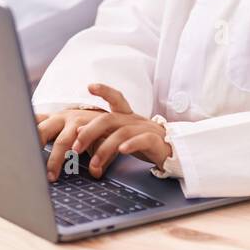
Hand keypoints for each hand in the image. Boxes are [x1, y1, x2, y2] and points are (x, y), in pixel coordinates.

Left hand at [36, 84, 171, 180]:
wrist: (173, 154)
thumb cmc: (142, 144)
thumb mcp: (120, 136)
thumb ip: (101, 133)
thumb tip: (76, 132)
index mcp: (126, 116)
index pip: (116, 98)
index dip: (104, 90)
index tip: (90, 86)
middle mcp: (134, 119)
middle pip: (109, 119)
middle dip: (89, 132)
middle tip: (76, 147)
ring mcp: (146, 129)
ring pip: (122, 133)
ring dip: (105, 149)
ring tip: (94, 164)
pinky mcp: (156, 141)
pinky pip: (143, 140)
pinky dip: (131, 145)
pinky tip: (122, 151)